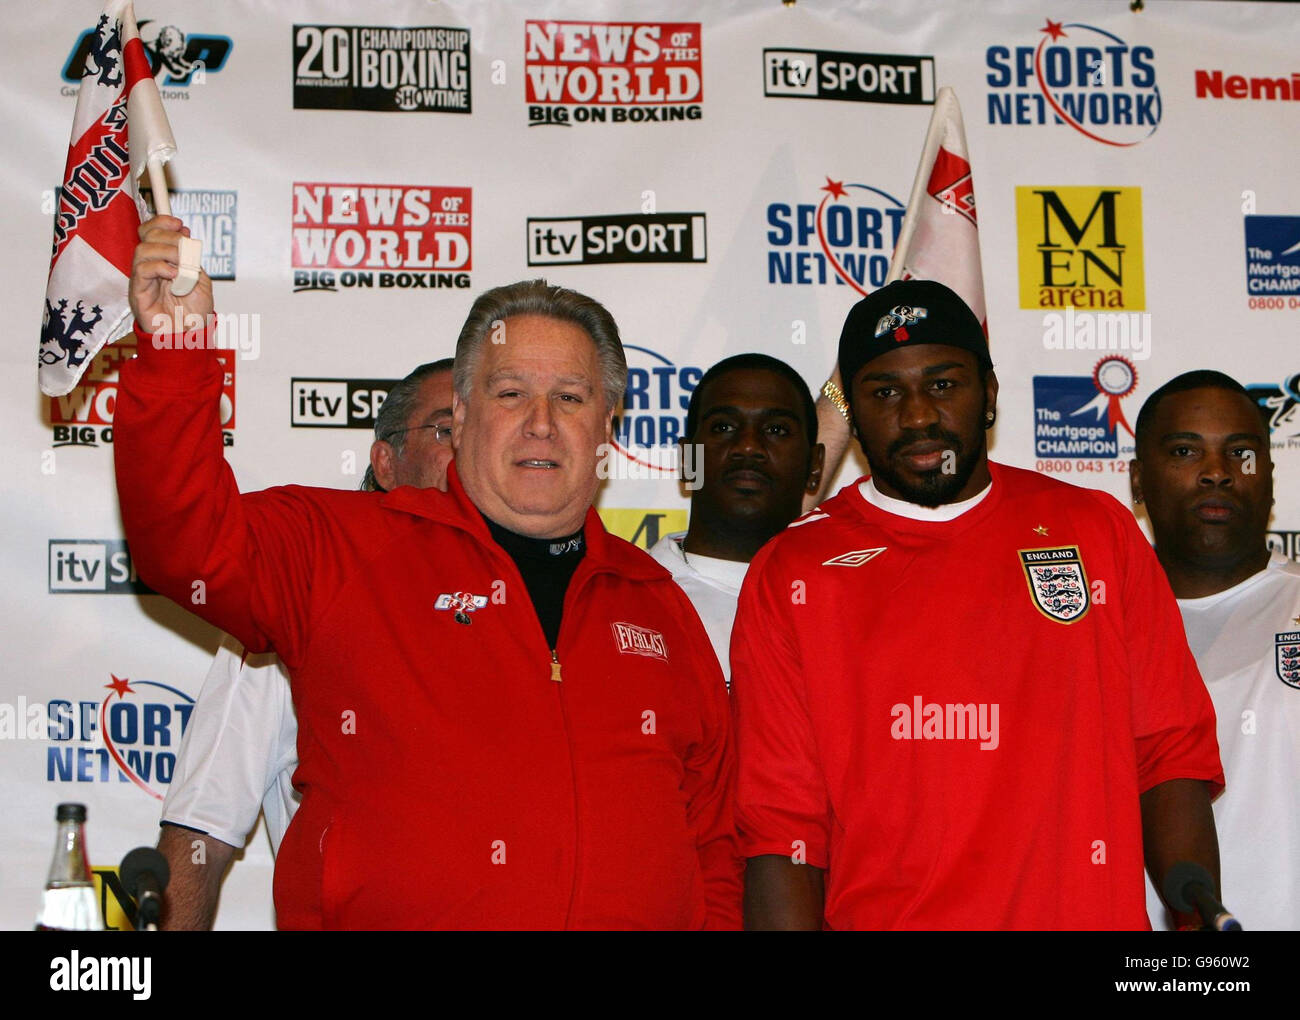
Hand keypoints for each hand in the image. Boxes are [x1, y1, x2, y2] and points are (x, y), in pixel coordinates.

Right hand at [129, 216, 213, 335]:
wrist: (191, 338)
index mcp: (163, 261)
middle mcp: (149, 267)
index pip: (151, 232)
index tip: (180, 224)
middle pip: (146, 236)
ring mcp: (142, 280)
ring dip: (166, 251)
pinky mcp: (138, 293)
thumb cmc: (195, 313)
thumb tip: (183, 234)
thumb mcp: (201, 280)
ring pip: (142, 250)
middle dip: (167, 235)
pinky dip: (160, 267)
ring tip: (181, 264)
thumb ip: (191, 259)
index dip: (162, 222)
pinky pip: (141, 270)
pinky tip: (175, 275)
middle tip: (184, 248)